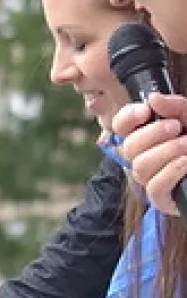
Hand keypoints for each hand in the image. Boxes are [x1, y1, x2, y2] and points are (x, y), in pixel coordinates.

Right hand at [117, 94, 186, 215]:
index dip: (126, 118)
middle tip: (176, 127)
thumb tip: (152, 99)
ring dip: (166, 152)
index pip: (121, 127)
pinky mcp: (161, 199)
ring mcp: (150, 179)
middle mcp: (143, 157)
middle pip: (128, 147)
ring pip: (140, 166)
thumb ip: (176, 107)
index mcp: (147, 136)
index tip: (145, 111)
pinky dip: (171, 171)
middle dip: (152, 134)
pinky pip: (154, 187)